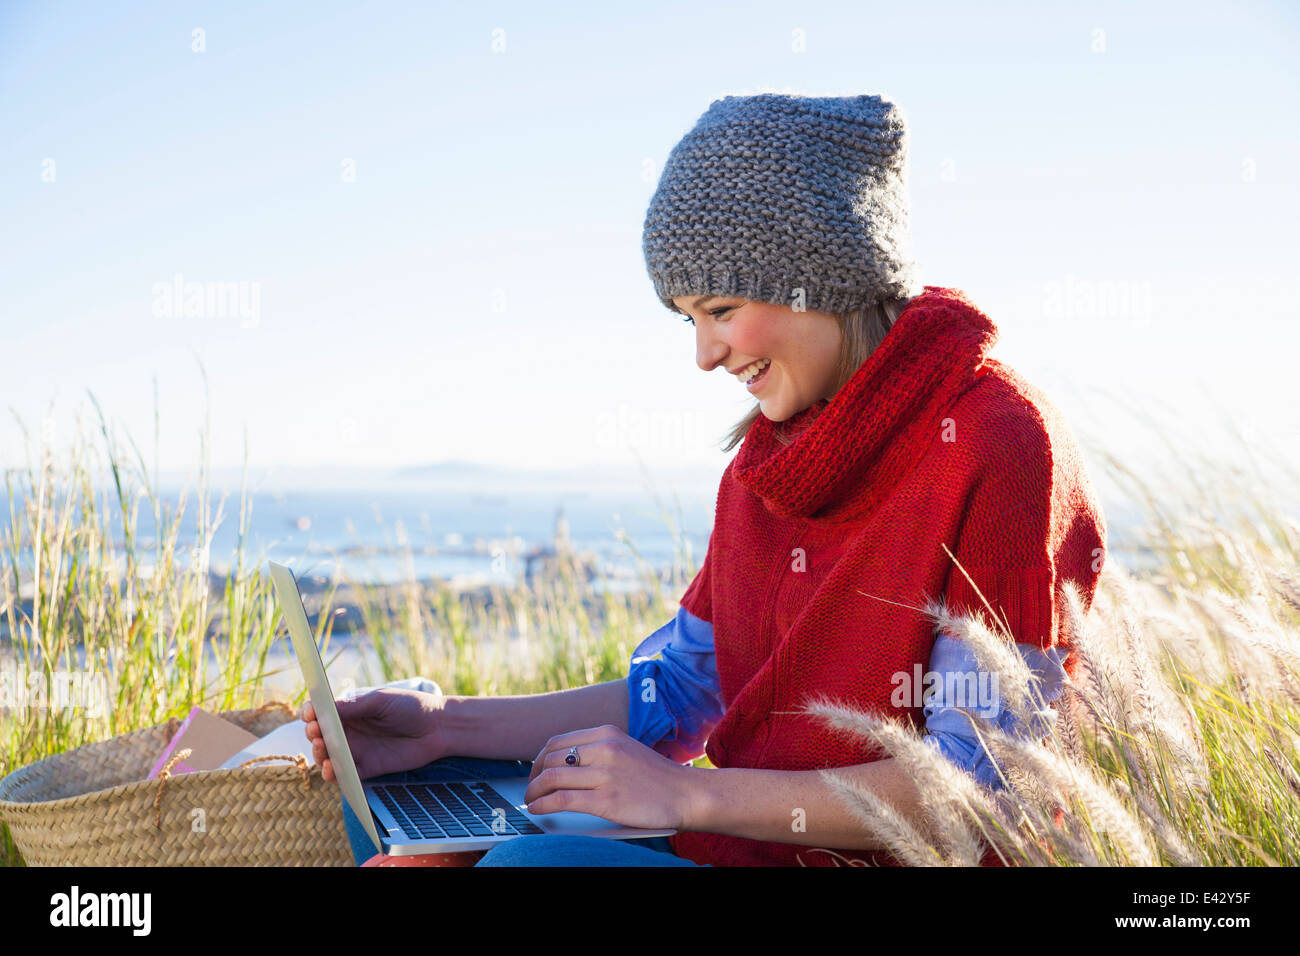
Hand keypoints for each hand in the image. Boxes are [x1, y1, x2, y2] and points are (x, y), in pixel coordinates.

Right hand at [301, 687, 444, 781]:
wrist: (438, 727)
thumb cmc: (411, 706)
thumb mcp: (381, 701)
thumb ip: (355, 706)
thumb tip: (327, 708)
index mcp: (349, 711)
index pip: (322, 713)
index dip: (311, 713)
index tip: (309, 714)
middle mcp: (349, 732)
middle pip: (321, 737)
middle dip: (314, 735)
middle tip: (316, 733)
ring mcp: (356, 751)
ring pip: (328, 757)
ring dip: (320, 755)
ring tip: (323, 749)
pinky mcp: (366, 769)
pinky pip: (344, 776)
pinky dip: (334, 775)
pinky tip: (331, 770)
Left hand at [522, 724, 703, 830]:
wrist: (687, 794)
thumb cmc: (658, 778)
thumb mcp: (627, 750)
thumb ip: (599, 753)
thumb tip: (565, 766)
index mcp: (607, 734)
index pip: (558, 742)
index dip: (540, 758)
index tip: (536, 772)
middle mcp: (604, 749)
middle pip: (550, 758)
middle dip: (534, 776)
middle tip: (531, 789)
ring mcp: (605, 774)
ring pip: (551, 778)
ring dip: (533, 792)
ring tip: (531, 802)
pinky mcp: (606, 800)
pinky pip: (561, 799)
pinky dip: (542, 805)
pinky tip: (538, 810)